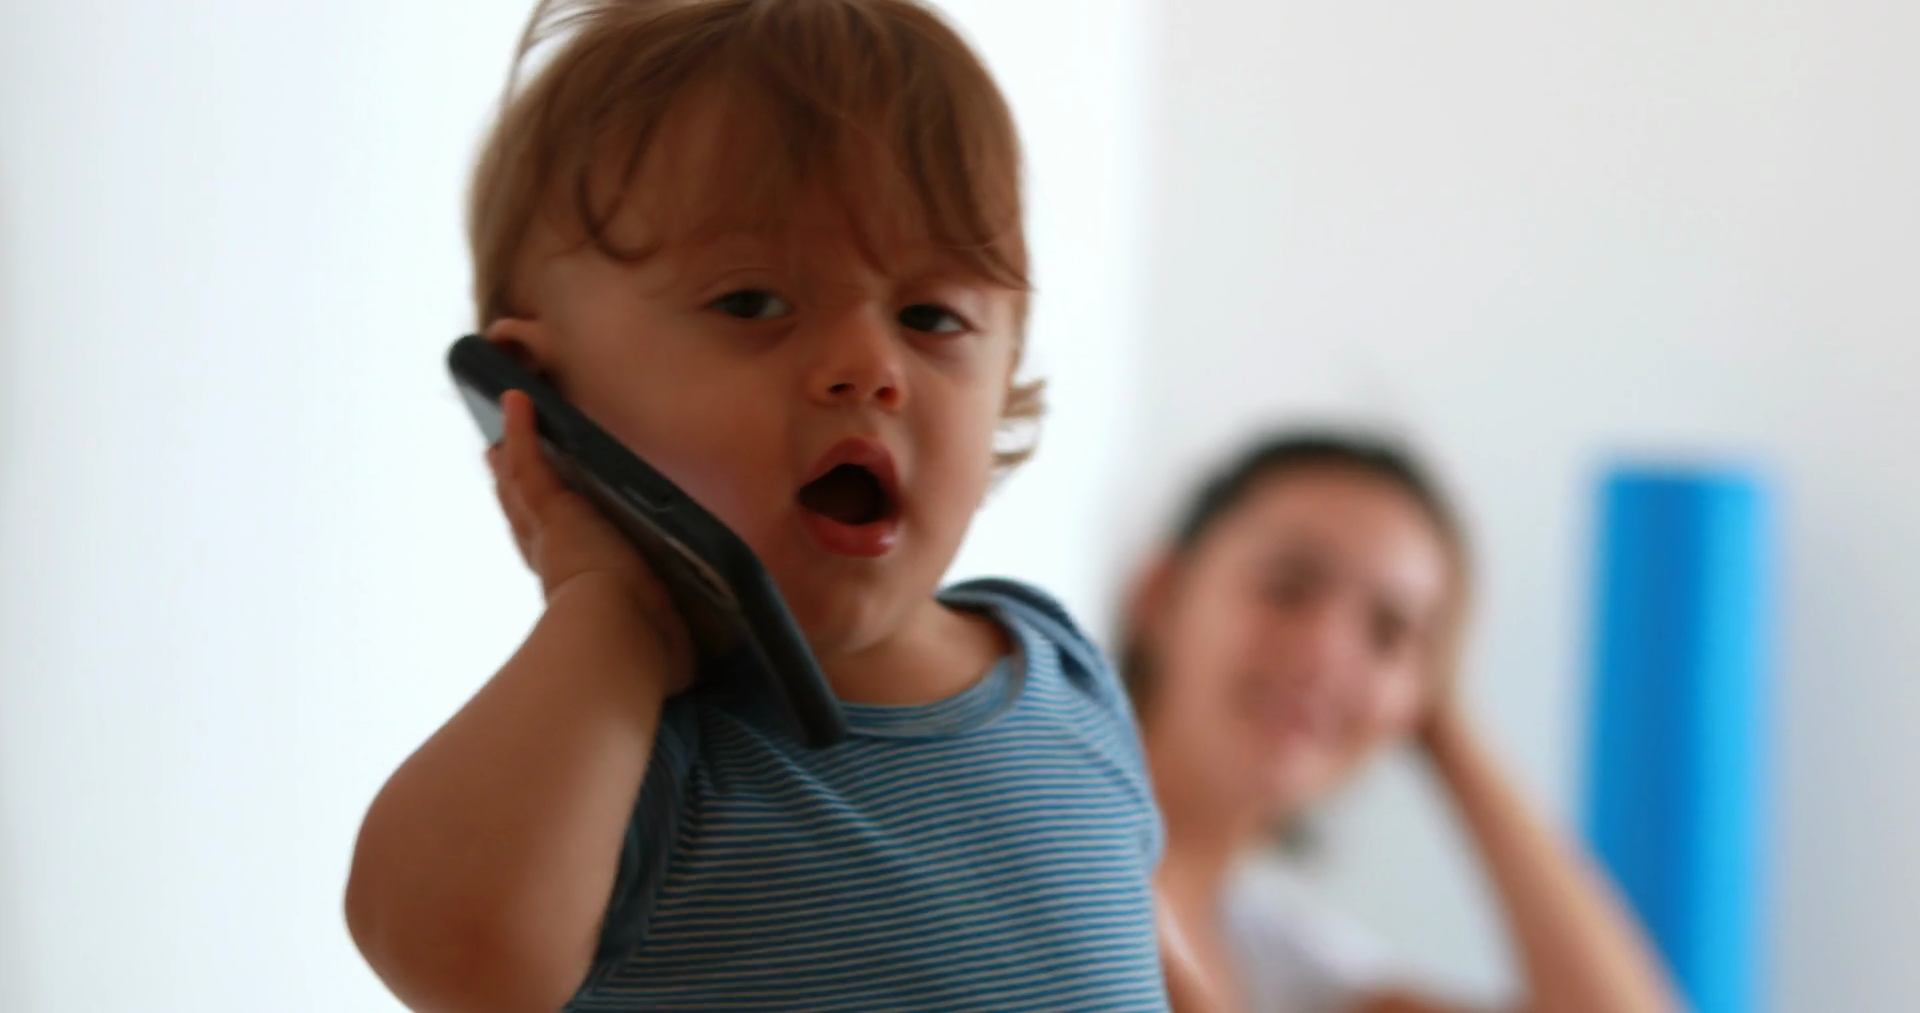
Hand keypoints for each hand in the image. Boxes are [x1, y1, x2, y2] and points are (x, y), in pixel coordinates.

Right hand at [487, 389, 695, 692]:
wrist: (619, 641)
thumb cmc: (644, 657)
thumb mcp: (660, 641)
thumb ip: (670, 641)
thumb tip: (697, 660)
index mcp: (577, 594)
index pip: (555, 558)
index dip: (540, 537)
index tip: (533, 525)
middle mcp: (554, 564)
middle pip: (525, 520)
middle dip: (512, 494)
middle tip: (496, 462)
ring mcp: (550, 535)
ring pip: (522, 491)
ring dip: (510, 460)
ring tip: (499, 438)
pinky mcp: (555, 512)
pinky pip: (533, 464)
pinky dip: (522, 431)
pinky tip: (517, 399)